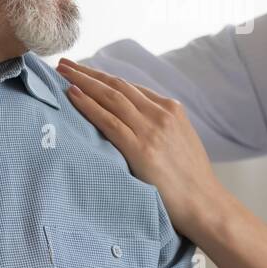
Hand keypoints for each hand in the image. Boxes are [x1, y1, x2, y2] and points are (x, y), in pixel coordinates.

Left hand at [55, 59, 227, 240]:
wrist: (205, 203)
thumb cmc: (191, 180)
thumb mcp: (180, 141)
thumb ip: (160, 126)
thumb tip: (135, 123)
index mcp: (171, 109)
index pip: (130, 87)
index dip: (103, 77)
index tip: (83, 73)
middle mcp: (161, 113)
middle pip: (117, 85)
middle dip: (88, 73)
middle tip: (64, 64)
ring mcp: (151, 130)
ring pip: (110, 97)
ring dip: (82, 81)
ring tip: (61, 72)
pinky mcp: (141, 149)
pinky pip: (109, 121)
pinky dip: (88, 105)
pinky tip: (72, 95)